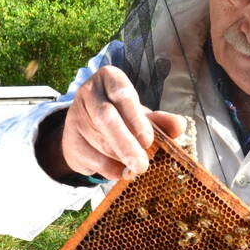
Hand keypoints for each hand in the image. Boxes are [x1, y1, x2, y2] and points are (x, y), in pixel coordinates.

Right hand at [53, 66, 186, 180]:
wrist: (86, 131)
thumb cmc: (120, 117)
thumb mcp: (140, 115)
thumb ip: (161, 121)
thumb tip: (179, 126)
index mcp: (110, 79)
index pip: (122, 94)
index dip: (136, 118)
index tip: (148, 141)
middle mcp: (90, 93)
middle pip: (106, 118)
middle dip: (126, 144)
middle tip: (142, 166)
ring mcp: (76, 116)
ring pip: (100, 142)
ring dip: (121, 159)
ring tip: (134, 167)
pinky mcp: (70, 140)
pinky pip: (93, 159)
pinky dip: (110, 169)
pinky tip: (119, 170)